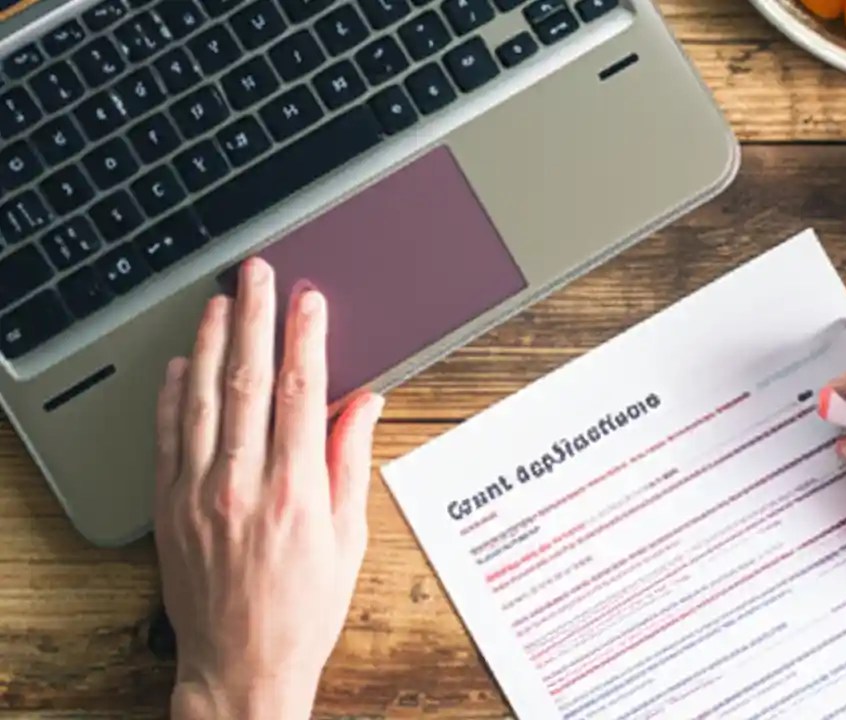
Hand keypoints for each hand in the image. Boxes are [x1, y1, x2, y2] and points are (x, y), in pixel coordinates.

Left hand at [153, 258, 384, 719]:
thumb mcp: (348, 537)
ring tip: (220, 301)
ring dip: (212, 344)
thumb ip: (351, 461)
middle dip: (256, 319)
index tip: (310, 300)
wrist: (241, 665)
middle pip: (249, 382)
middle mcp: (243, 484)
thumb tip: (363, 402)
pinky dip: (173, 394)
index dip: (305, 338)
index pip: (300, 392)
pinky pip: (168, 437)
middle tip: (258, 274)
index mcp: (297, 491)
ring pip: (203, 399)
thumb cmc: (303, 608)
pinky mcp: (169, 507)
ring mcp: (199, 493)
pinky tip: (182, 363)